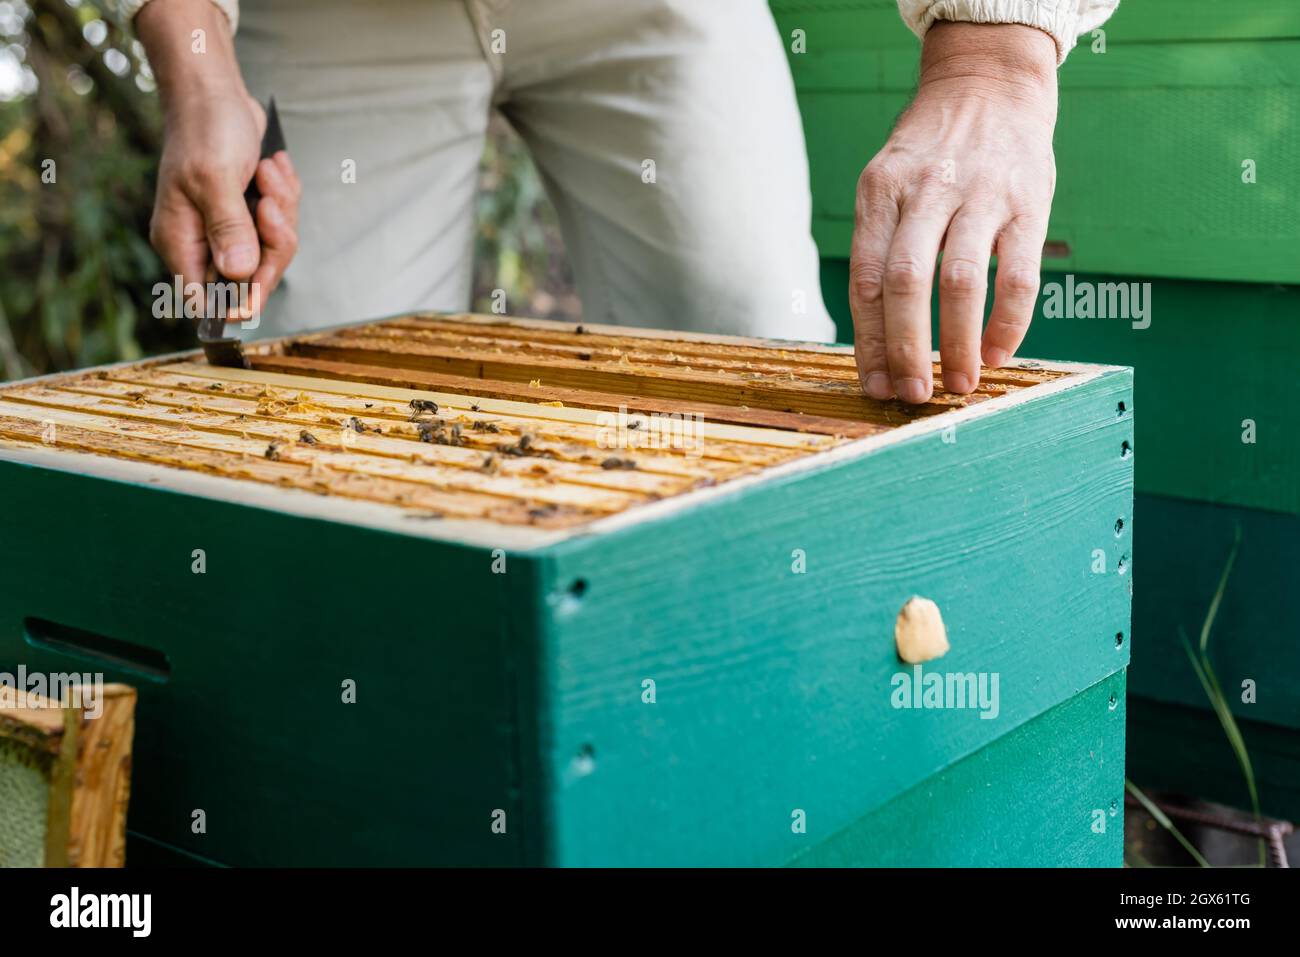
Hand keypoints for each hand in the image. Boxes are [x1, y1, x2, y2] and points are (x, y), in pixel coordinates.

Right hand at [137, 0, 298, 322]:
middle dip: (273, 240)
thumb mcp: (215, 178)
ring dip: (281, 209)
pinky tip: (273, 166)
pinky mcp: (252, 214)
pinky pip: (283, 223)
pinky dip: (285, 195)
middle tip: (268, 204)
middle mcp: (204, 242)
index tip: (260, 281)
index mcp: (181, 242)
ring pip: (274, 248)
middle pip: (254, 276)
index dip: (237, 300)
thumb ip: (229, 227)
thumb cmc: (204, 130)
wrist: (214, 94)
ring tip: (267, 172)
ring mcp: (230, 229)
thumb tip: (240, 273)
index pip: (207, 299)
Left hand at [850, 21, 1057, 402]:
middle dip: (907, 349)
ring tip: (957, 384)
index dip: (869, 341)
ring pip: (960, 283)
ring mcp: (979, 195)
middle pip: (905, 283)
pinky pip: (1018, 275)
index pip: (866, 280)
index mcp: (880, 193)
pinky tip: (997, 352)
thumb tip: (875, 338)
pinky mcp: (1028, 202)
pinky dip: (1007, 323)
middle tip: (914, 395)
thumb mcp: (887, 184)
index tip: (875, 385)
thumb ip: (880, 247)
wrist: (989, 85)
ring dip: (957, 343)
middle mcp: (925, 191)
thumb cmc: (930, 154)